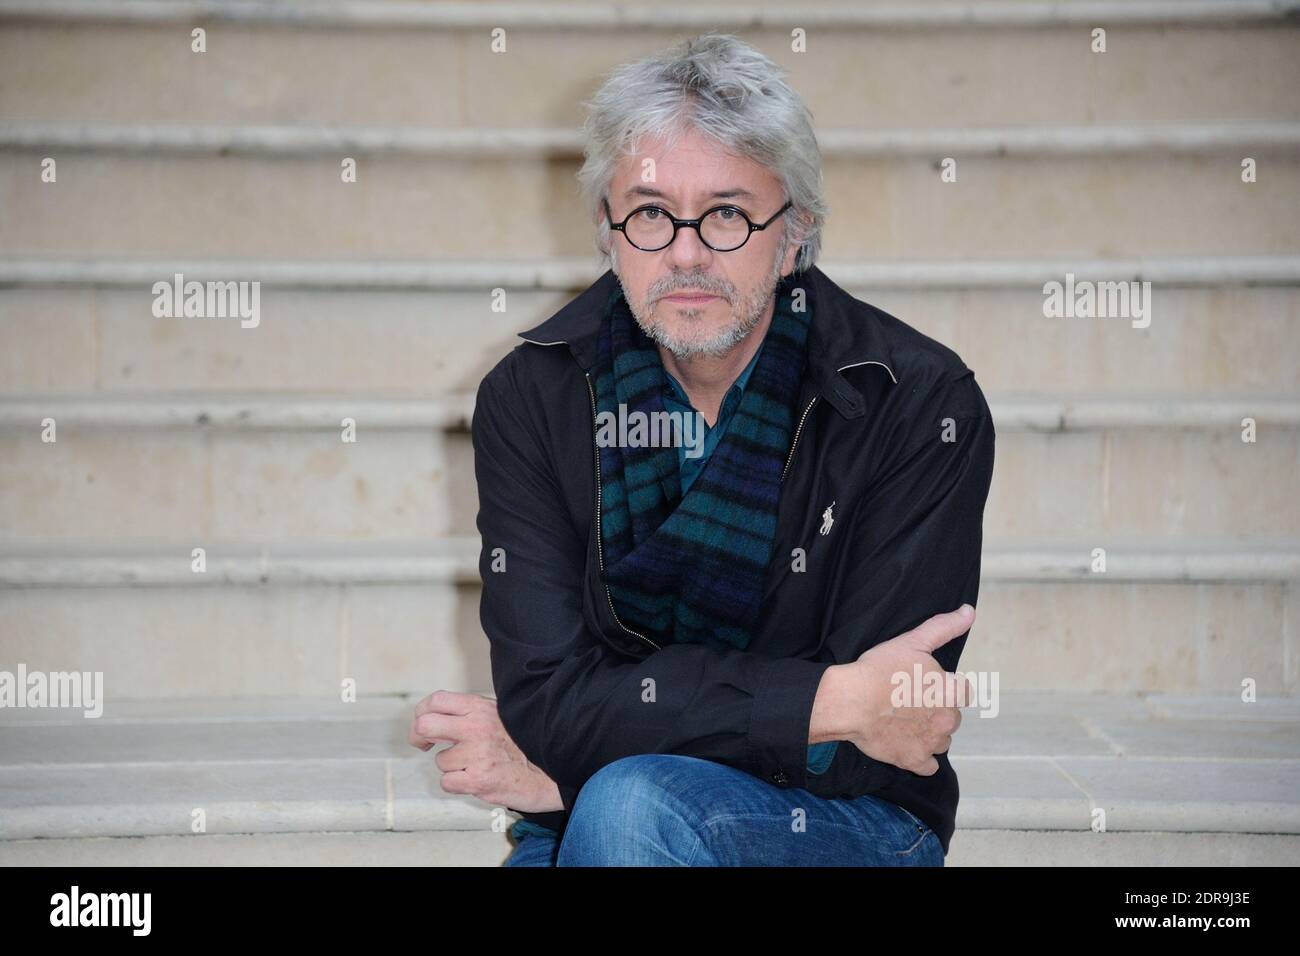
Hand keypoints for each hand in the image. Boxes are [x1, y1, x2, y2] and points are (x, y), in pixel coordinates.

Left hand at [408, 690, 564, 812]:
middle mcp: (477, 727)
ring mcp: (477, 754)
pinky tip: (477, 778)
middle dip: (418, 737)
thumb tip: (432, 715)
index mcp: (480, 707)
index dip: (422, 712)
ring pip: (440, 761)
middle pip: (425, 725)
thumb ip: (469, 712)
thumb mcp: (498, 715)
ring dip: (452, 767)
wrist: (548, 772)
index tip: (425, 724)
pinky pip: (447, 782)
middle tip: (424, 744)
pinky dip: (458, 784)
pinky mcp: (478, 779)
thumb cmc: (521, 744)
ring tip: (475, 765)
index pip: (436, 700)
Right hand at [839, 606, 974, 775]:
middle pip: (952, 716)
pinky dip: (920, 757)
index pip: (963, 690)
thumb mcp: (912, 642)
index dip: (944, 686)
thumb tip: (969, 612)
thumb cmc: (879, 671)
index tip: (924, 684)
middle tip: (910, 702)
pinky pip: (928, 765)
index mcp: (950, 690)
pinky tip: (906, 745)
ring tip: (905, 722)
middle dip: (937, 710)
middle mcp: (947, 719)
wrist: (850, 702)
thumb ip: (944, 627)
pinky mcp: (914, 760)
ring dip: (930, 733)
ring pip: (941, 740)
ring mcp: (931, 743)